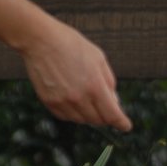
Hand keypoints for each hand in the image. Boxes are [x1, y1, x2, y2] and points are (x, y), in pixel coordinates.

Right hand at [17, 17, 131, 131]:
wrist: (40, 39)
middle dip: (106, 117)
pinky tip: (74, 101)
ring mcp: (62, 101)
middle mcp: (79, 98)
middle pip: (98, 120)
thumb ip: (109, 82)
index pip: (112, 115)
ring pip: (82, 120)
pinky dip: (73, 113)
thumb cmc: (72, 45)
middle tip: (107, 108)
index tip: (125, 126)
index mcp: (95, 87)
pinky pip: (66, 116)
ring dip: (89, 115)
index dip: (122, 123)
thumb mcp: (99, 59)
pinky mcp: (49, 101)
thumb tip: (114, 102)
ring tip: (89, 100)